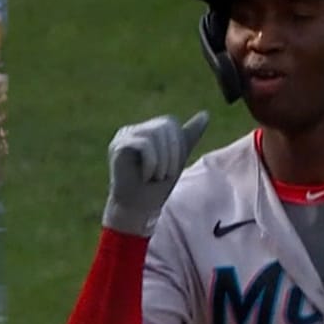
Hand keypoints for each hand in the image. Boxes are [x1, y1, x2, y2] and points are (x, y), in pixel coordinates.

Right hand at [102, 111, 209, 236]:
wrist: (137, 210)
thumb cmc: (155, 187)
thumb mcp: (176, 159)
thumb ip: (188, 136)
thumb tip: (205, 114)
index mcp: (146, 130)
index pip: (170, 122)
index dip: (178, 145)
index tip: (173, 169)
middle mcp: (133, 130)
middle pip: (164, 125)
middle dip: (172, 153)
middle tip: (166, 175)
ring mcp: (123, 137)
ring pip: (154, 134)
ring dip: (162, 161)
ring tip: (156, 177)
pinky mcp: (117, 146)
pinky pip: (144, 144)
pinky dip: (152, 163)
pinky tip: (146, 177)